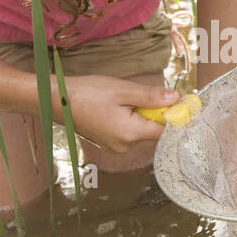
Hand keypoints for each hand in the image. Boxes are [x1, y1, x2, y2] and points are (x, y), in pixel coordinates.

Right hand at [64, 75, 179, 152]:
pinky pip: (128, 130)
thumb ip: (151, 97)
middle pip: (152, 130)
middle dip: (152, 111)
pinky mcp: (109, 142)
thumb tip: (175, 99)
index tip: (180, 102)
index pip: (164, 131)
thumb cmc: (86, 94)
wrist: (57, 100)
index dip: (174, 116)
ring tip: (120, 100)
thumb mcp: (122, 90)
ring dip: (138, 113)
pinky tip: (113, 107)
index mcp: (130, 134)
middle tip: (138, 94)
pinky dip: (128, 118)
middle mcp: (124, 146)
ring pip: (140, 129)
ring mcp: (115, 146)